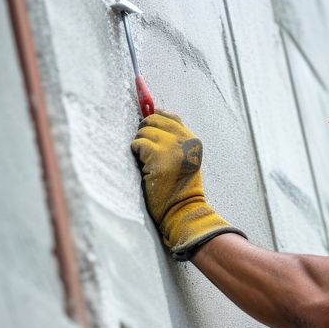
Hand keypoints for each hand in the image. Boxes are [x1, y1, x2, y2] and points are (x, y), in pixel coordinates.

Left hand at [131, 111, 243, 258]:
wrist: (183, 210)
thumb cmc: (178, 189)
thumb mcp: (184, 160)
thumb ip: (173, 141)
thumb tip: (147, 121)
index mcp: (192, 140)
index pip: (169, 116)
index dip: (154, 119)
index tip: (146, 130)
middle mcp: (185, 140)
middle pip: (153, 120)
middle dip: (144, 132)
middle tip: (145, 151)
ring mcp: (172, 147)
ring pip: (143, 131)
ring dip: (139, 146)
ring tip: (146, 162)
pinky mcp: (158, 156)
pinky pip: (137, 143)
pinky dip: (135, 153)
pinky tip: (143, 166)